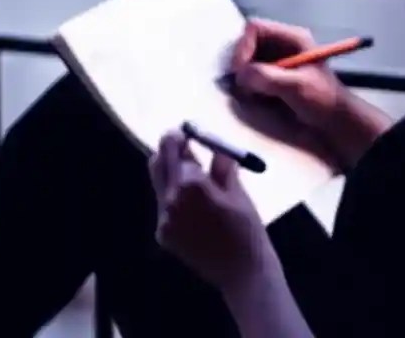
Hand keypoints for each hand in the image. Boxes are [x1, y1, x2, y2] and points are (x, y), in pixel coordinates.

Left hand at [149, 130, 274, 291]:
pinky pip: (164, 206)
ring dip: (172, 175)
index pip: (174, 146)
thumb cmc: (247, 228)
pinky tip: (195, 209)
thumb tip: (214, 146)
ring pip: (159, 184)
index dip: (182, 135)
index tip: (189, 131)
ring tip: (194, 180)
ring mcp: (163, 218)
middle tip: (186, 149)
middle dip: (170, 152)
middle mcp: (170, 198)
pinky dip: (175, 200)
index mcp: (190, 183)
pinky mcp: (163, 234)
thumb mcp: (237, 190)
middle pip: (158, 161)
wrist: (242, 273)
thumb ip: (220, 165)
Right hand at [229, 18, 351, 132]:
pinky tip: (257, 98)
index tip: (241, 71)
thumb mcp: (297, 86)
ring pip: (246, 60)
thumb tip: (240, 75)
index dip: (243, 46)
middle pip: (247, 43)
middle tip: (242, 85)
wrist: (334, 119)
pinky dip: (247, 85)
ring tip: (252, 94)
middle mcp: (280, 44)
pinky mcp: (271, 75)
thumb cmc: (322, 99)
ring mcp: (275, 59)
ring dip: (244, 76)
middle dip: (241, 63)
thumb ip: (268, 78)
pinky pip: (250, 74)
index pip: (255, 28)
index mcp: (291, 37)